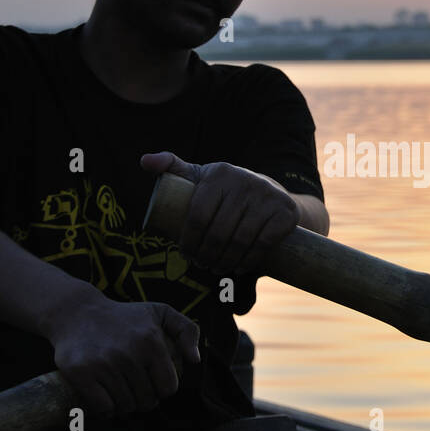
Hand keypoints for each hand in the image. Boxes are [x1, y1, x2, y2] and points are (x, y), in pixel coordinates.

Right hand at [46, 295, 200, 418]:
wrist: (77, 312)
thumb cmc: (124, 317)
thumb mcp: (160, 312)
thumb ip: (187, 330)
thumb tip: (194, 360)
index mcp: (151, 341)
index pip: (168, 388)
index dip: (162, 389)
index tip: (153, 382)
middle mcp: (129, 353)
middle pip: (147, 401)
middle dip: (143, 399)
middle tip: (134, 387)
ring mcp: (103, 364)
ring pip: (125, 406)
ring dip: (124, 404)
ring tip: (119, 389)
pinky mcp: (80, 373)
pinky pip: (103, 408)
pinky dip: (106, 409)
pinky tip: (104, 397)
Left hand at [139, 151, 299, 274]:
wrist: (271, 194)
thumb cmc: (225, 191)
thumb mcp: (200, 176)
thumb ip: (172, 167)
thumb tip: (144, 161)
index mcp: (218, 173)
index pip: (197, 215)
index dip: (189, 241)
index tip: (186, 255)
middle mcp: (244, 180)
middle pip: (218, 231)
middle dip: (206, 255)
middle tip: (202, 266)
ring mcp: (267, 195)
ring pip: (240, 240)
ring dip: (225, 262)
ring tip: (217, 269)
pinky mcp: (285, 211)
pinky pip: (264, 243)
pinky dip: (249, 260)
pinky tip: (239, 267)